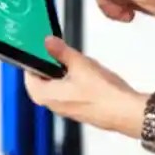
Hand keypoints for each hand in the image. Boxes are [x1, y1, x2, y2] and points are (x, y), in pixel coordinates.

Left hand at [24, 36, 146, 136]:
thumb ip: (61, 51)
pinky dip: (73, 82)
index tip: (40, 49)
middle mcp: (53, 105)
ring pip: (57, 87)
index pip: (29, 75)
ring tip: (77, 63)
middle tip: (59, 53)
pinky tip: (88, 75)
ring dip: (63, 74)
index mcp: (46, 95)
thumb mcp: (80, 64)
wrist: (125, 112)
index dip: (34, 60)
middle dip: (51, 66)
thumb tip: (48, 43)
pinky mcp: (79, 110)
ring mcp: (66, 109)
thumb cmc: (104, 95)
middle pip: (42, 81)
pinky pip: (69, 93)